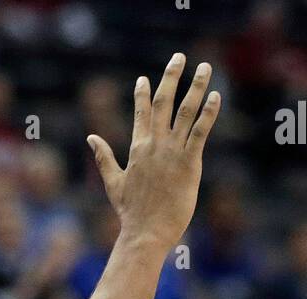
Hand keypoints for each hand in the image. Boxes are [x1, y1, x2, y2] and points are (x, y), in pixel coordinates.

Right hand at [89, 53, 219, 253]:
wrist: (146, 233)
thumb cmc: (131, 213)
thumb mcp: (113, 183)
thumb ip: (103, 158)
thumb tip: (91, 138)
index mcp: (138, 148)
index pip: (141, 112)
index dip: (143, 93)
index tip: (144, 79)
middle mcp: (155, 145)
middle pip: (164, 102)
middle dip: (172, 76)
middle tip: (179, 57)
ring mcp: (172, 152)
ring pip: (186, 111)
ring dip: (197, 87)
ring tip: (205, 67)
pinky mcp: (189, 163)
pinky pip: (200, 132)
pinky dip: (208, 114)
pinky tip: (216, 97)